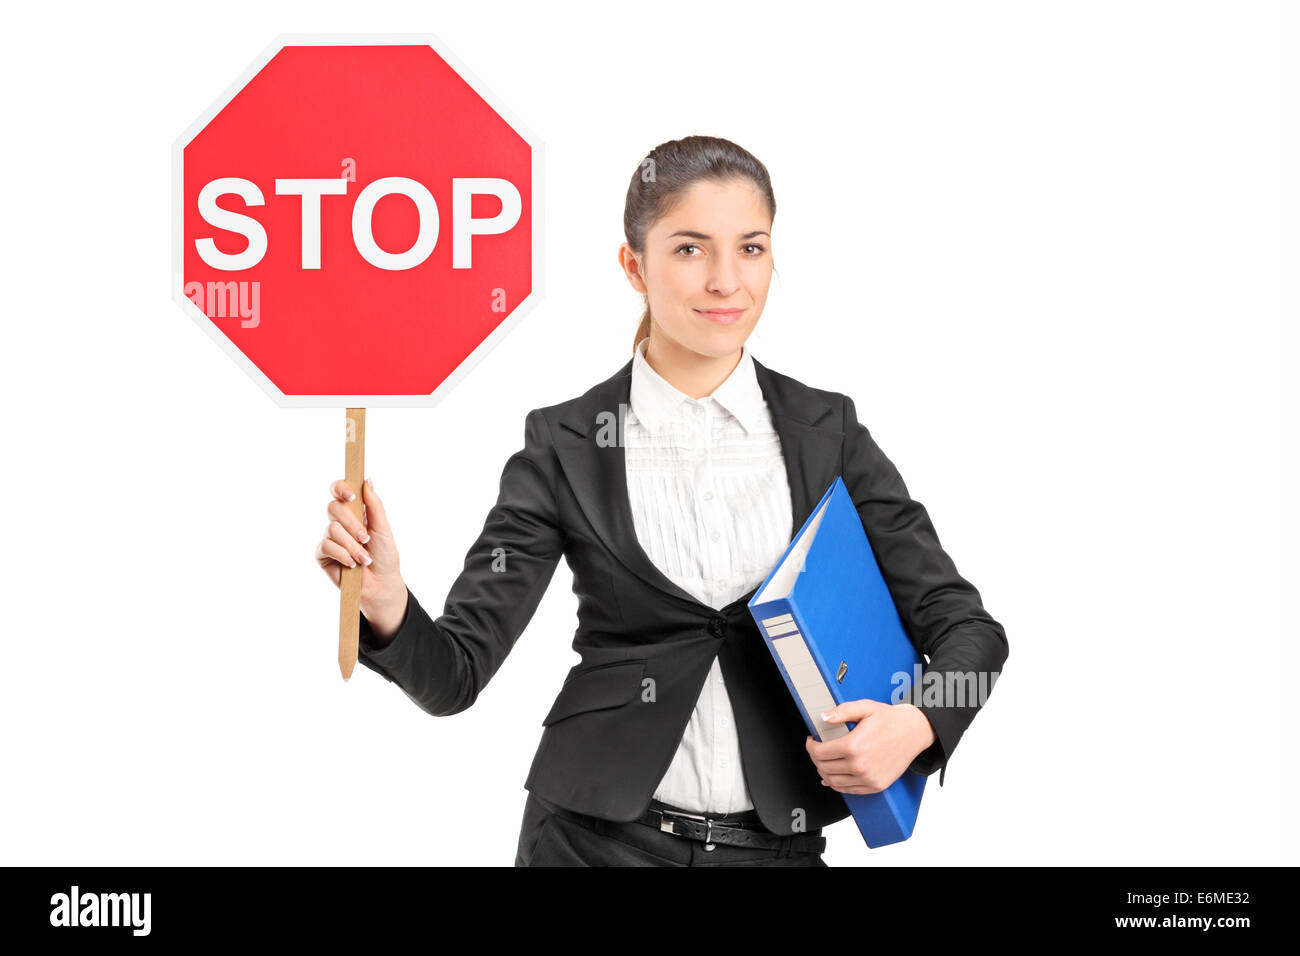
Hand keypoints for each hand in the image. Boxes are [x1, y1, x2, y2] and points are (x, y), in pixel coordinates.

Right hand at [314, 478, 406, 635]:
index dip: (341, 488)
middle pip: (334, 508)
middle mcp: (340, 522)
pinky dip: (342, 554)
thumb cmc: (384, 556)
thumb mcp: (383, 529)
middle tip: (366, 538)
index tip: (351, 496)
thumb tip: (367, 480)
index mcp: (354, 512)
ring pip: (332, 529)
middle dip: (352, 524)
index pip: (339, 491)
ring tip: (364, 558)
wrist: (381, 584)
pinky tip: (351, 564)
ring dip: (351, 545)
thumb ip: (375, 505)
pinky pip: (326, 546)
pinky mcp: (322, 554)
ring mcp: (330, 538)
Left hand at [806, 700, 936, 794]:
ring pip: (833, 782)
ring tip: (825, 762)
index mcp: (854, 746)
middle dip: (815, 757)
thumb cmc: (890, 720)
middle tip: (818, 749)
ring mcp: (868, 778)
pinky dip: (837, 784)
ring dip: (824, 772)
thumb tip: (823, 718)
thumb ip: (841, 712)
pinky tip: (834, 776)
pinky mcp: (876, 786)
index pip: (819, 753)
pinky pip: (848, 790)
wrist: (914, 732)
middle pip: (823, 767)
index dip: (811, 746)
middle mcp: (860, 765)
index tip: (813, 741)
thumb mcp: (864, 707)